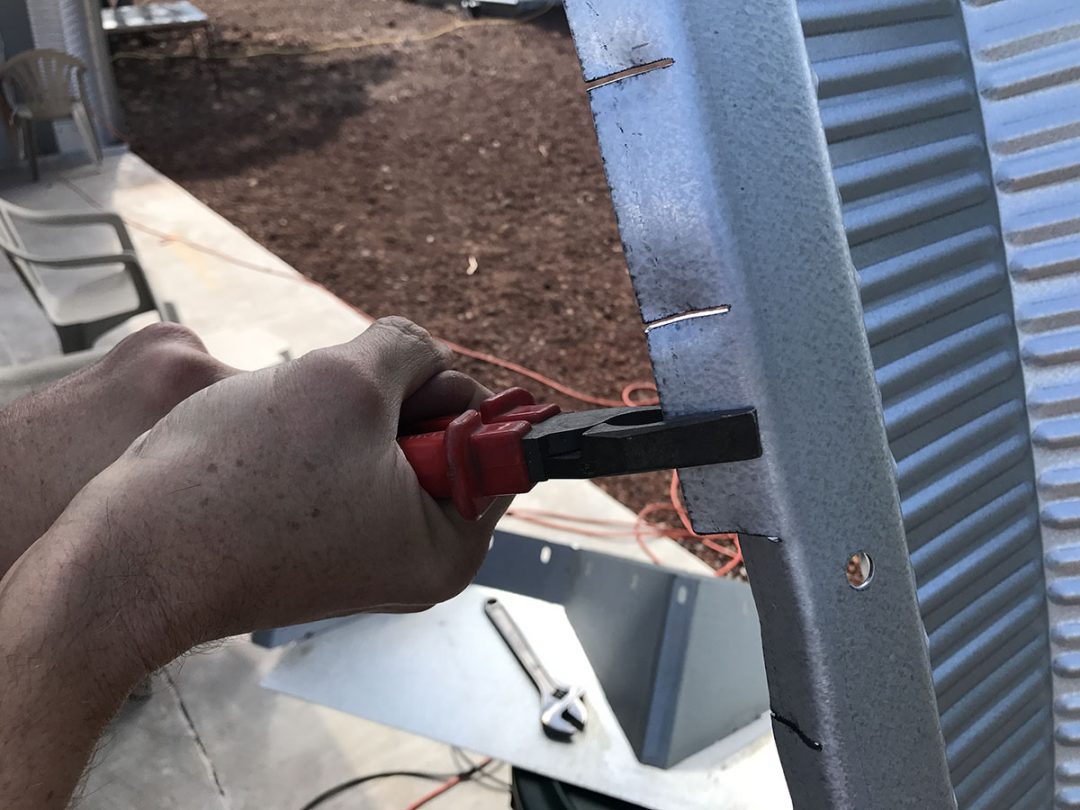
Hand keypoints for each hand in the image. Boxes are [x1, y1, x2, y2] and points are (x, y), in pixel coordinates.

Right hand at [46, 317, 506, 668]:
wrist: (125, 555)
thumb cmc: (236, 481)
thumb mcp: (348, 380)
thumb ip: (411, 347)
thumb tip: (426, 352)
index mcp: (449, 542)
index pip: (497, 444)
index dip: (446, 394)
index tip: (393, 392)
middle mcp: (414, 557)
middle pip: (437, 438)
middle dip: (383, 403)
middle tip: (325, 416)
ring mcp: (362, 550)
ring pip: (377, 441)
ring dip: (337, 415)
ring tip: (284, 436)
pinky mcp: (313, 540)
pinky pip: (334, 464)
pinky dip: (306, 440)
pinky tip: (263, 452)